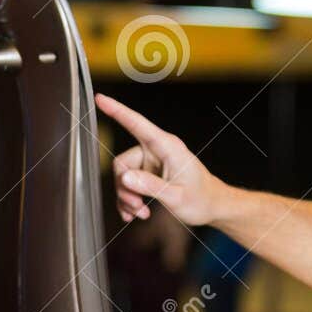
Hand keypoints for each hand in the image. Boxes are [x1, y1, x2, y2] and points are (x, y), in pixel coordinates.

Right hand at [95, 93, 226, 226]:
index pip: (137, 124)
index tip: (100, 99)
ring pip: (123, 176)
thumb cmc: (201, 199)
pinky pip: (128, 184)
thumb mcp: (176, 196)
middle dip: (124, 188)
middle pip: (122, 163)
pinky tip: (136, 213)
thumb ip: (150, 186)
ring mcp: (151, 162)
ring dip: (127, 198)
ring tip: (140, 213)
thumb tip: (125, 178)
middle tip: (136, 207)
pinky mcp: (148, 173)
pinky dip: (129, 200)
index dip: (117, 111)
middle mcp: (157, 150)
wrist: (212, 206)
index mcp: (167, 147)